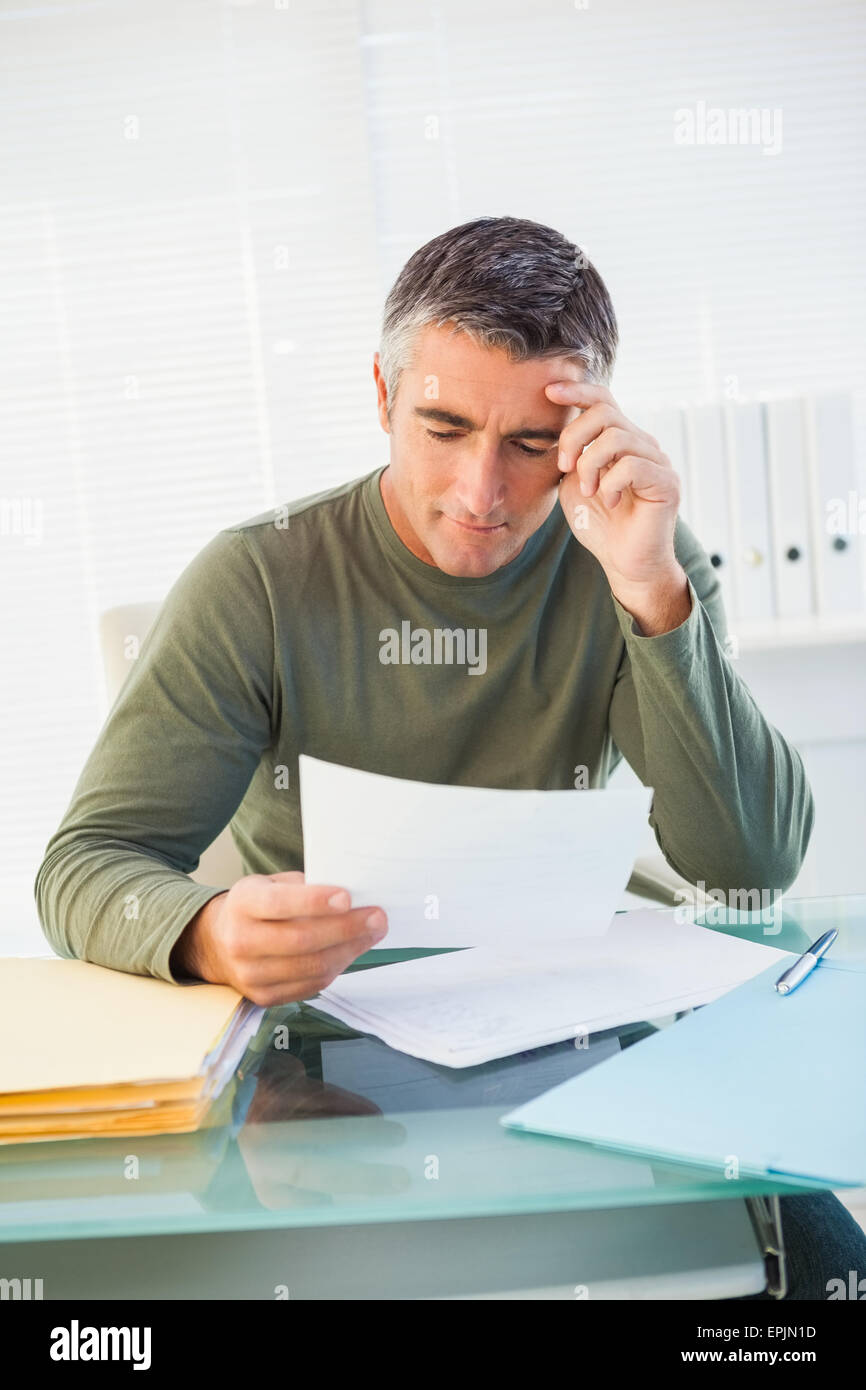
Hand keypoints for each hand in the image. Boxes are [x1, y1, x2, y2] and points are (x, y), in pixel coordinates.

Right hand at [170, 870, 387, 1006]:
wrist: (218, 943)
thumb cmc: (255, 907)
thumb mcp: (269, 884)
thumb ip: (302, 887)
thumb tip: (351, 893)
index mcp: (242, 904)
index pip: (279, 904)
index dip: (315, 902)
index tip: (348, 897)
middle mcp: (241, 942)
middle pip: (301, 940)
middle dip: (346, 929)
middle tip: (377, 917)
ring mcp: (250, 975)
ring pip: (311, 967)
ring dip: (350, 951)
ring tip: (373, 933)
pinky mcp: (264, 997)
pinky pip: (311, 986)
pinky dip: (337, 968)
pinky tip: (352, 951)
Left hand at [546, 380, 683, 592]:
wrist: (625, 563)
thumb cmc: (601, 525)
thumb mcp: (574, 484)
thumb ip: (571, 456)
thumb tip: (560, 430)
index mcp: (622, 441)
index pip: (603, 401)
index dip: (577, 391)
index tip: (548, 391)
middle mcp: (643, 444)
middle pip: (605, 413)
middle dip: (574, 436)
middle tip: (563, 467)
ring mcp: (658, 461)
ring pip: (616, 438)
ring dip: (590, 465)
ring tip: (588, 491)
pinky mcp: (667, 482)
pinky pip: (632, 466)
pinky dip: (611, 484)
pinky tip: (610, 501)